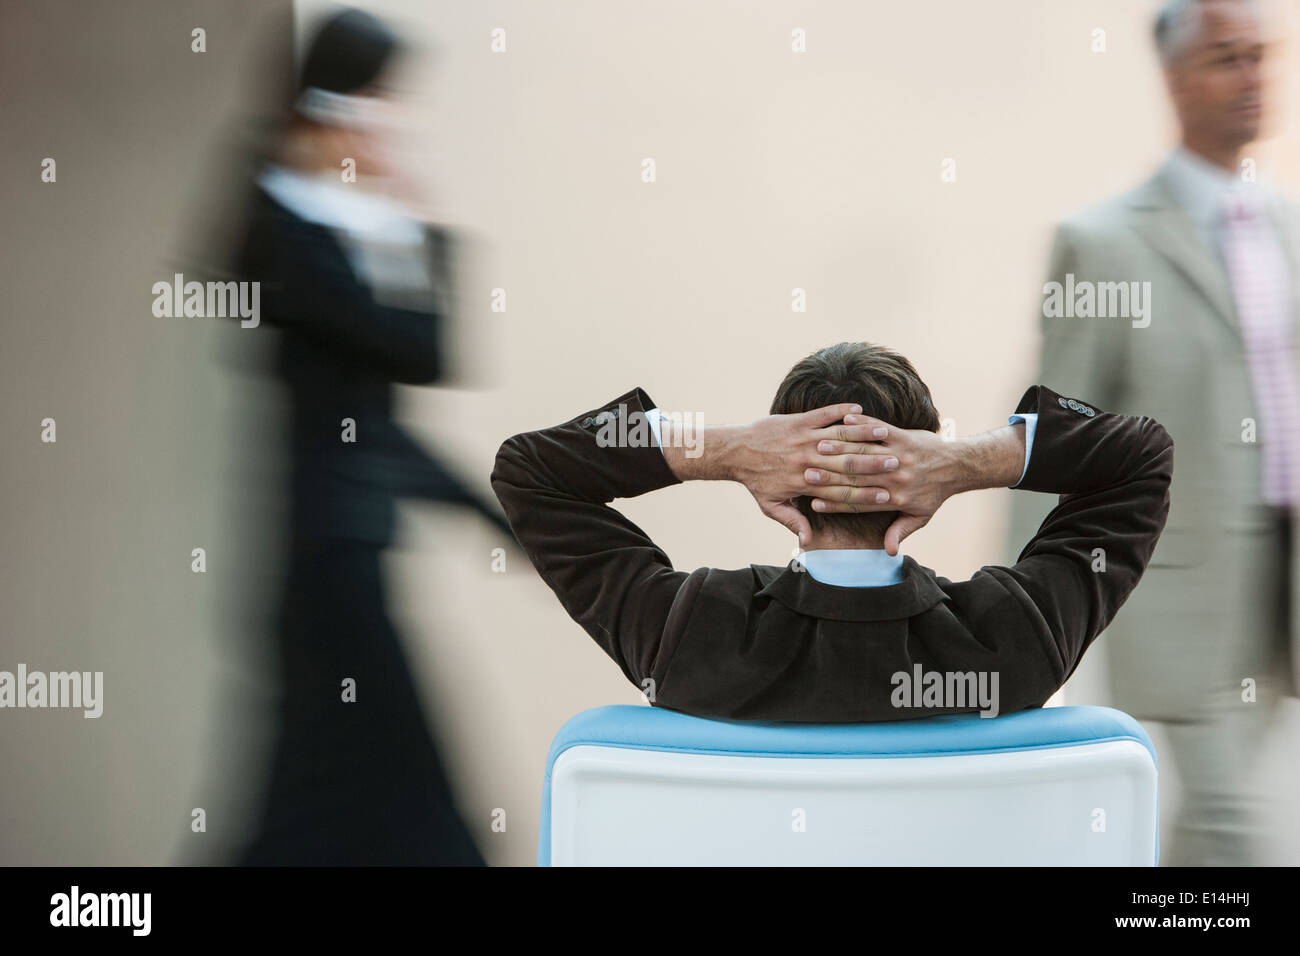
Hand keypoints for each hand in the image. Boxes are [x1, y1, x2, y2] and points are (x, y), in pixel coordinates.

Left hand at [724, 406, 914, 545]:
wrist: (736, 451)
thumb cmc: (755, 480)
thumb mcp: (771, 506)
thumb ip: (792, 522)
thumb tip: (807, 542)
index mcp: (804, 484)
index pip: (842, 491)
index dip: (867, 493)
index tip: (890, 495)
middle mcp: (807, 460)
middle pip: (847, 464)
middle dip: (874, 464)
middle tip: (899, 464)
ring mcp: (804, 438)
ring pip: (840, 437)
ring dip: (864, 435)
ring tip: (886, 437)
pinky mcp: (799, 420)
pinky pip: (825, 414)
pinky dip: (842, 411)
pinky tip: (858, 410)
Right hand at [808, 415, 966, 554]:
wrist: (957, 465)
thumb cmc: (935, 492)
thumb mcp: (920, 516)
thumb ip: (900, 531)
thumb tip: (889, 551)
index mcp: (895, 499)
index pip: (859, 503)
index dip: (835, 504)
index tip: (813, 503)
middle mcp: (895, 478)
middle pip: (856, 477)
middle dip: (830, 475)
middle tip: (806, 473)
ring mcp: (899, 455)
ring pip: (864, 452)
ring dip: (839, 447)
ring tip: (818, 446)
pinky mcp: (903, 437)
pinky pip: (878, 429)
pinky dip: (861, 424)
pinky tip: (843, 420)